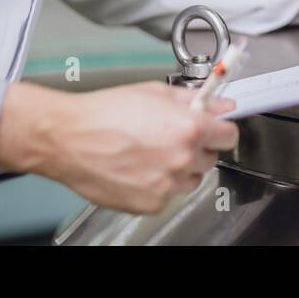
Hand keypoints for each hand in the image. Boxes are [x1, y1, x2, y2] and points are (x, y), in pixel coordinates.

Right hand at [0, 81, 238, 213]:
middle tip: (170, 136)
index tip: (213, 128)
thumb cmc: (105, 112)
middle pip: (210, 158)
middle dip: (196, 147)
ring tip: (149, 152)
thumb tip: (222, 104)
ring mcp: (167, 185)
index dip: (220, 129)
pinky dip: (157, 185)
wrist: (68, 138)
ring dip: (179, 168)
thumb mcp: (155, 92)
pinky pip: (167, 195)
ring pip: (190, 179)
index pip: (229, 135)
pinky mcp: (150, 204)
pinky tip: (137, 167)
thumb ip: (195, 99)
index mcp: (189, 128)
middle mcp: (182, 159)